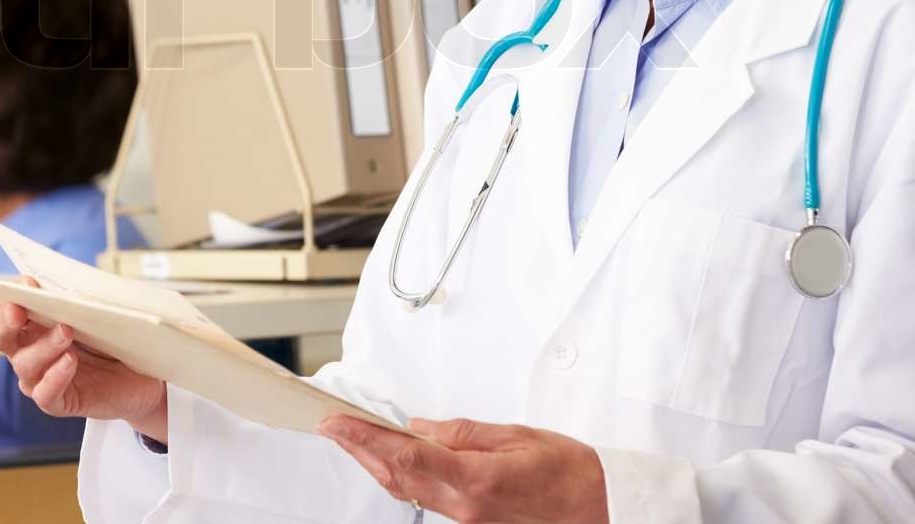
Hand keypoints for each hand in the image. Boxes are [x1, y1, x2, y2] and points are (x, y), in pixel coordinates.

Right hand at [0, 288, 168, 441]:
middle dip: (5, 322)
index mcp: (30, 322)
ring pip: (24, 364)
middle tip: (19, 310)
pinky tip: (70, 361)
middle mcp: (27, 349)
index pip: (3, 306)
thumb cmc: (113, 337)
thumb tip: (60, 284)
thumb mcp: (95, 311)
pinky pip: (45, 394)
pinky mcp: (58, 402)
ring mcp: (40, 377)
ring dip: (43, 345)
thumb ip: (74, 298)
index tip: (26, 283)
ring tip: (67, 331)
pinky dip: (55, 377)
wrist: (143, 376)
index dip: (8, 295)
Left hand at [318, 415, 607, 523]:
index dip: (364, 438)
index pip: (405, 455)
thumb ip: (463, 433)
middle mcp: (466, 507)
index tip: (336, 422)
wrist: (604, 512)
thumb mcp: (518, 437)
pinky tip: (394, 461)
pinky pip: (427, 500)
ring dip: (377, 464)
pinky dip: (404, 477)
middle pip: (396, 477)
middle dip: (359, 450)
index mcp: (476, 480)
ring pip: (408, 491)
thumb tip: (421, 425)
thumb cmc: (572, 475)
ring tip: (352, 438)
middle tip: (332, 426)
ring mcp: (469, 520)